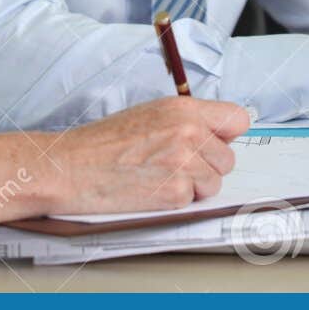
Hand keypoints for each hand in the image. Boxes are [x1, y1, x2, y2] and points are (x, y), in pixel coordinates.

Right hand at [0, 98, 249, 227]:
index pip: (237, 119)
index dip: (226, 135)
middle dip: (207, 167)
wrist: (71, 167)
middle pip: (228, 158)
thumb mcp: (149, 115)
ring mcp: (184, 162)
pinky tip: (150, 189)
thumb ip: (186, 121)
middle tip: (175, 167)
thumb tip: (216, 134)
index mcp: (183, 108)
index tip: (214, 143)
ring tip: (159, 178)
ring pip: (214, 183)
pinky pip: (193, 201)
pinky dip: (175, 201)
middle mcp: (189, 132)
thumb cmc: (102, 143)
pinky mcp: (176, 191)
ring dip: (193, 187)